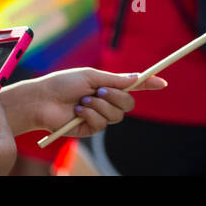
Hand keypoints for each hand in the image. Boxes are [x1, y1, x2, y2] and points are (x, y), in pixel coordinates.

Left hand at [20, 68, 166, 136]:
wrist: (42, 100)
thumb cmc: (63, 84)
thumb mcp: (90, 76)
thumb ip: (114, 79)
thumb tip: (136, 77)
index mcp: (107, 85)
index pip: (132, 86)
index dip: (148, 84)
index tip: (162, 82)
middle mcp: (106, 101)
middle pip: (128, 103)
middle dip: (116, 96)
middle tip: (99, 90)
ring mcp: (99, 116)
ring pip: (116, 115)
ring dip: (100, 105)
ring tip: (83, 100)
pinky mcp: (90, 129)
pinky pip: (102, 124)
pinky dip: (90, 115)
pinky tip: (78, 111)